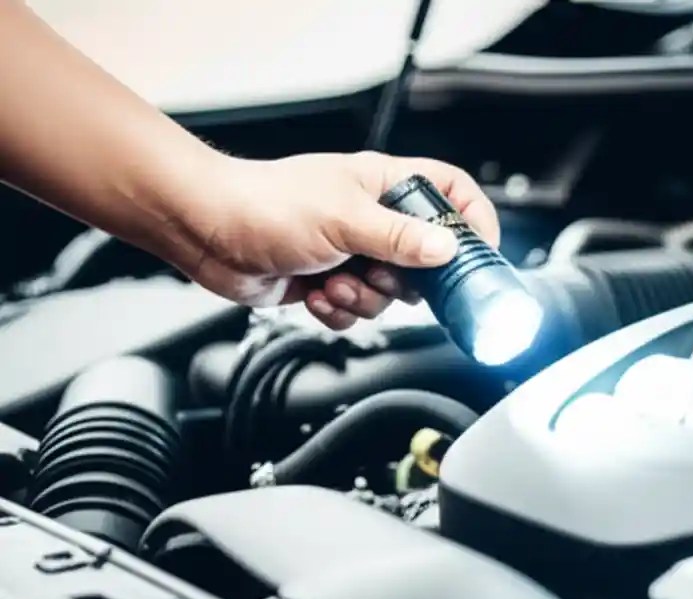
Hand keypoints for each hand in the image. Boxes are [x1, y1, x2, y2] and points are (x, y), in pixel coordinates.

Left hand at [173, 151, 499, 329]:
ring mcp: (352, 251)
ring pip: (390, 294)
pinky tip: (316, 295)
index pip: (451, 192)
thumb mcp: (344, 219)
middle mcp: (373, 218)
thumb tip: (447, 248)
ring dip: (363, 299)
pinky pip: (357, 311)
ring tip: (334, 284)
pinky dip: (339, 312)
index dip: (472, 220)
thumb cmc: (264, 204)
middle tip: (382, 277)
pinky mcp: (329, 281)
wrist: (206, 231)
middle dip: (404, 282)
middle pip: (426, 258)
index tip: (478, 254)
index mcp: (385, 185)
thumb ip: (400, 237)